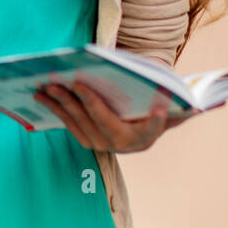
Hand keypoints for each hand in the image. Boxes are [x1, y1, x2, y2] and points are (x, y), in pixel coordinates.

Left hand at [33, 80, 186, 151]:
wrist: (137, 127)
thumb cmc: (153, 109)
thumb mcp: (166, 107)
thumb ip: (173, 103)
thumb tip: (186, 95)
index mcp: (145, 137)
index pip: (152, 127)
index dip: (156, 119)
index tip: (159, 106)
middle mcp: (122, 145)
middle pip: (103, 122)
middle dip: (86, 102)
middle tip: (74, 82)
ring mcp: (100, 144)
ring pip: (79, 123)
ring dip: (61, 104)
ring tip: (48, 85)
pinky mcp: (85, 139)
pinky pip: (68, 123)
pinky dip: (54, 108)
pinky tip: (41, 93)